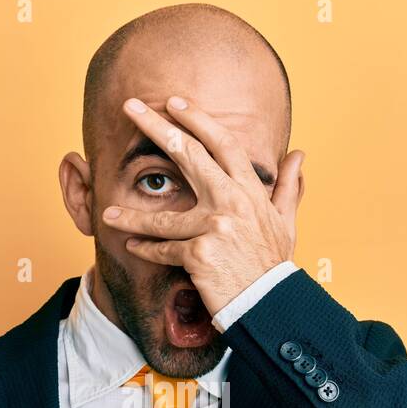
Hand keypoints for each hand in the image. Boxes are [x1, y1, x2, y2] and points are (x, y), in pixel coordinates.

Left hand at [100, 95, 304, 316]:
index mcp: (250, 190)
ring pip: (163, 216)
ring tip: (108, 213)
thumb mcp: (286, 223)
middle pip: (188, 153)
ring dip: (132, 215)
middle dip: (156, 126)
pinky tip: (130, 246)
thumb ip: (288, 187)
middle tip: (130, 107)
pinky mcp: (199, 253)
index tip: (174, 103)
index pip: (222, 143)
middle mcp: (232, 201)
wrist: (271, 304)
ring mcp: (215, 226)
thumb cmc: (274, 266)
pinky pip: (164, 249)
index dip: (197, 119)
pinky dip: (146, 250)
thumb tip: (298, 155)